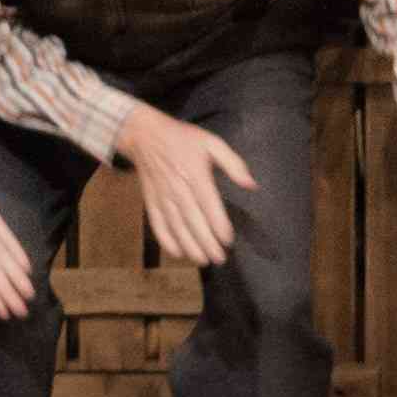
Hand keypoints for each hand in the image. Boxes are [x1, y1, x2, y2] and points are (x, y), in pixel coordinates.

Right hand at [117, 107, 257, 267]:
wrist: (146, 135)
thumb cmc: (183, 139)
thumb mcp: (212, 142)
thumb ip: (233, 164)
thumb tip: (251, 185)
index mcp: (195, 174)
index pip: (209, 205)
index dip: (218, 225)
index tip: (228, 240)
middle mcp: (178, 188)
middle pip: (193, 221)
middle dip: (207, 243)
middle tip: (219, 259)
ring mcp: (162, 197)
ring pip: (176, 227)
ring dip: (189, 246)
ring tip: (203, 260)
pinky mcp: (151, 202)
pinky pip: (158, 225)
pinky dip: (166, 241)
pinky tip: (177, 253)